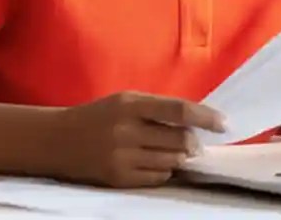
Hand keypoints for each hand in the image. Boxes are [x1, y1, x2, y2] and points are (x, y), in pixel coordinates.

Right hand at [52, 91, 224, 187]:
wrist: (56, 140)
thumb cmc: (98, 117)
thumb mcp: (125, 102)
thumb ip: (157, 110)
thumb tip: (197, 127)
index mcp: (130, 105)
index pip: (178, 111)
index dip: (205, 118)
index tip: (224, 124)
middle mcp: (126, 131)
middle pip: (179, 140)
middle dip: (192, 143)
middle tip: (193, 142)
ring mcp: (121, 157)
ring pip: (171, 162)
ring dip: (179, 158)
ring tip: (170, 151)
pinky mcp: (118, 178)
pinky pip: (157, 178)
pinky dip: (163, 172)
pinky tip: (154, 163)